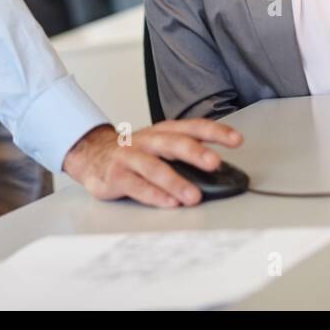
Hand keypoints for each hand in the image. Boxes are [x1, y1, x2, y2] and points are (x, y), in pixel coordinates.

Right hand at [62, 120, 242, 207]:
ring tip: (193, 196)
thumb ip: (186, 154)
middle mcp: (148, 140)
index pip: (193, 127)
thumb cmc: (135, 152)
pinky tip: (169, 203)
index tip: (237, 140)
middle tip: (214, 163)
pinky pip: (136, 186)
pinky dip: (154, 195)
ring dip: (175, 181)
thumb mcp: (161, 146)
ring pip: (154, 167)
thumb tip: (222, 170)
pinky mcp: (117, 175)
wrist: (92, 154)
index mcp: (163, 131)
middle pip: (173, 143)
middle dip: (195, 152)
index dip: (215, 132)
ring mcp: (131, 157)